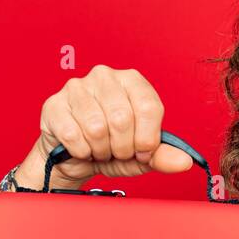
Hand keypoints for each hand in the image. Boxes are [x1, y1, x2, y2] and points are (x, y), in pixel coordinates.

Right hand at [13, 65, 194, 189]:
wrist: (76, 158)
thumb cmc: (112, 149)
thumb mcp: (142, 155)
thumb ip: (163, 156)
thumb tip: (184, 161)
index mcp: (132, 81)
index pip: (149, 107)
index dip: (147, 138)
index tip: (142, 151)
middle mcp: (105, 76)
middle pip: (122, 118)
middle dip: (122, 147)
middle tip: (117, 151)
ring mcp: (77, 87)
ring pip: (97, 128)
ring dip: (101, 150)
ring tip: (99, 149)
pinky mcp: (54, 105)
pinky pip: (73, 135)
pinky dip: (81, 152)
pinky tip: (81, 148)